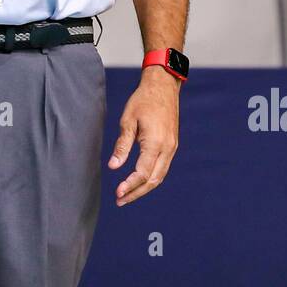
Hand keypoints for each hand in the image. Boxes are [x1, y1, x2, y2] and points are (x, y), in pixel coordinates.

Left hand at [107, 65, 180, 206]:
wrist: (163, 86)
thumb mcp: (128, 120)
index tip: (117, 194)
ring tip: (127, 195)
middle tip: (120, 201)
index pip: (142, 173)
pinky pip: (162, 168)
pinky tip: (139, 180)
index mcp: (156, 143)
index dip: (130, 186)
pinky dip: (151, 178)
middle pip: (153, 180)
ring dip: (144, 188)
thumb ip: (122, 145)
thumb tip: (113, 167)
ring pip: (159, 176)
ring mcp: (172, 147)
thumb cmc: (143, 100)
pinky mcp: (172, 145)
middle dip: (136, 193)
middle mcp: (167, 148)